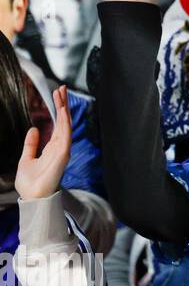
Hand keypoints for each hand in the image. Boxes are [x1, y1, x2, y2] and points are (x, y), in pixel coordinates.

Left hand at [15, 85, 70, 200]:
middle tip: (61, 88)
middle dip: (63, 104)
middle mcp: (60, 147)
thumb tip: (34, 129)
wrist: (32, 197)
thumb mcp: (25, 159)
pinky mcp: (62, 155)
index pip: (58, 124)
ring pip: (66, 125)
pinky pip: (65, 135)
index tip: (56, 95)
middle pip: (64, 121)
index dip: (58, 109)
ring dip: (64, 109)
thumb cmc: (30, 183)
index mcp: (53, 148)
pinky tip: (63, 111)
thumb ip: (31, 144)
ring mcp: (63, 150)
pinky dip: (65, 122)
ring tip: (61, 94)